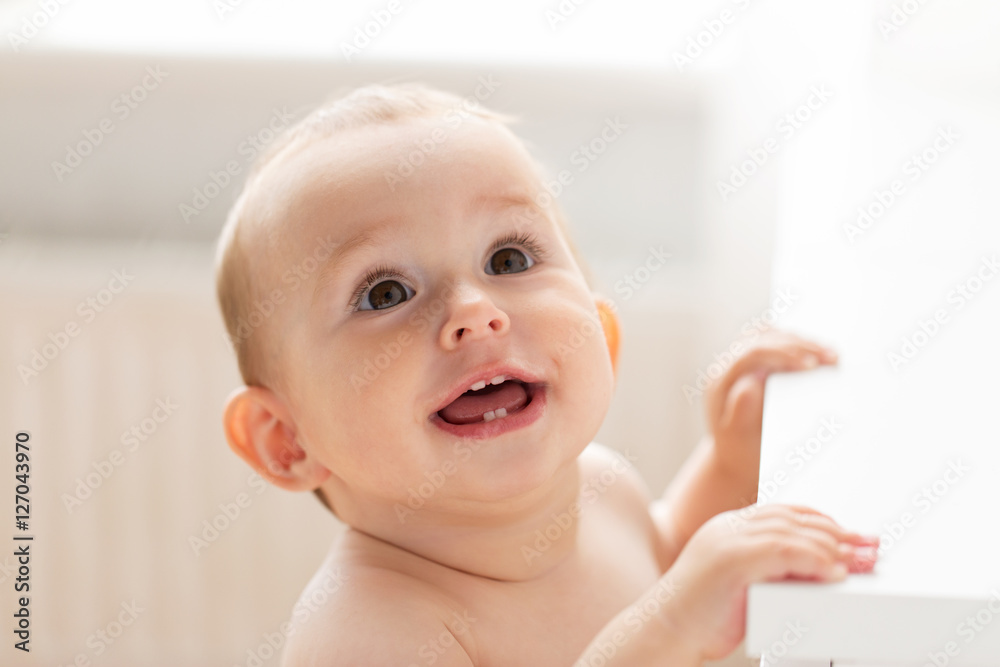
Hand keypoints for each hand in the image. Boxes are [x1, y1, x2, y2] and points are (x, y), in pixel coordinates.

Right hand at [660, 504, 878, 660]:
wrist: (664, 632)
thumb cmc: (700, 620)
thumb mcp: (742, 589)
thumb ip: (771, 573)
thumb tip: (817, 574)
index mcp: (729, 529)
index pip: (784, 512)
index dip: (822, 522)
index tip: (852, 536)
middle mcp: (729, 527)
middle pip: (793, 517)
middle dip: (837, 531)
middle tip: (869, 547)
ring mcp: (729, 540)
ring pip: (792, 531)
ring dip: (832, 547)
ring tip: (859, 562)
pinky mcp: (732, 558)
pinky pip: (784, 551)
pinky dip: (814, 560)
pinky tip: (834, 573)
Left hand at [705, 330, 837, 488]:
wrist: (733, 455)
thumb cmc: (738, 449)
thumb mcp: (737, 438)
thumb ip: (739, 412)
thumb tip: (752, 383)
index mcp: (720, 380)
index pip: (752, 353)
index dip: (783, 354)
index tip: (811, 365)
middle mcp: (727, 364)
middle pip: (765, 338)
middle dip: (801, 345)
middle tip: (832, 358)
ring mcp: (740, 360)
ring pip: (772, 334)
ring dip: (802, 341)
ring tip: (831, 355)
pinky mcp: (754, 361)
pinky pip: (776, 340)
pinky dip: (798, 344)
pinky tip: (820, 353)